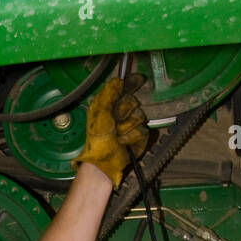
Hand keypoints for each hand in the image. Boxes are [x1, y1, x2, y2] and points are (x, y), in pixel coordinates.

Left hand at [72, 74, 148, 188]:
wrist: (104, 160)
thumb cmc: (97, 139)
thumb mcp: (98, 111)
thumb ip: (108, 93)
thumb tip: (118, 80)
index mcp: (111, 104)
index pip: (126, 88)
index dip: (132, 83)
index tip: (138, 80)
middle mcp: (122, 112)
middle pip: (133, 101)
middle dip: (123, 111)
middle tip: (114, 122)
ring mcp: (132, 124)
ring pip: (139, 116)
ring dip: (126, 127)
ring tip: (117, 135)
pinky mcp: (140, 136)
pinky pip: (142, 131)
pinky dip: (131, 138)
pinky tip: (123, 142)